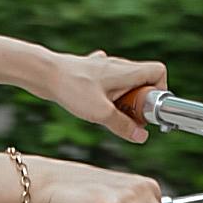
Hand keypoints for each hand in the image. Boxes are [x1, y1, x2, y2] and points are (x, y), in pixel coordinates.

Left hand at [38, 49, 168, 144]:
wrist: (42, 72)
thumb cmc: (71, 87)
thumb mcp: (100, 113)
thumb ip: (123, 126)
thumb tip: (141, 137)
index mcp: (125, 71)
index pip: (158, 71)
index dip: (160, 91)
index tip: (147, 109)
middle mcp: (117, 65)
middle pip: (142, 81)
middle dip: (140, 102)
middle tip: (127, 117)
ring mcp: (103, 68)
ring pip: (124, 83)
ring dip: (123, 100)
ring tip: (109, 114)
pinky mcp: (90, 72)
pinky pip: (108, 83)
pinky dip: (107, 95)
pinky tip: (94, 104)